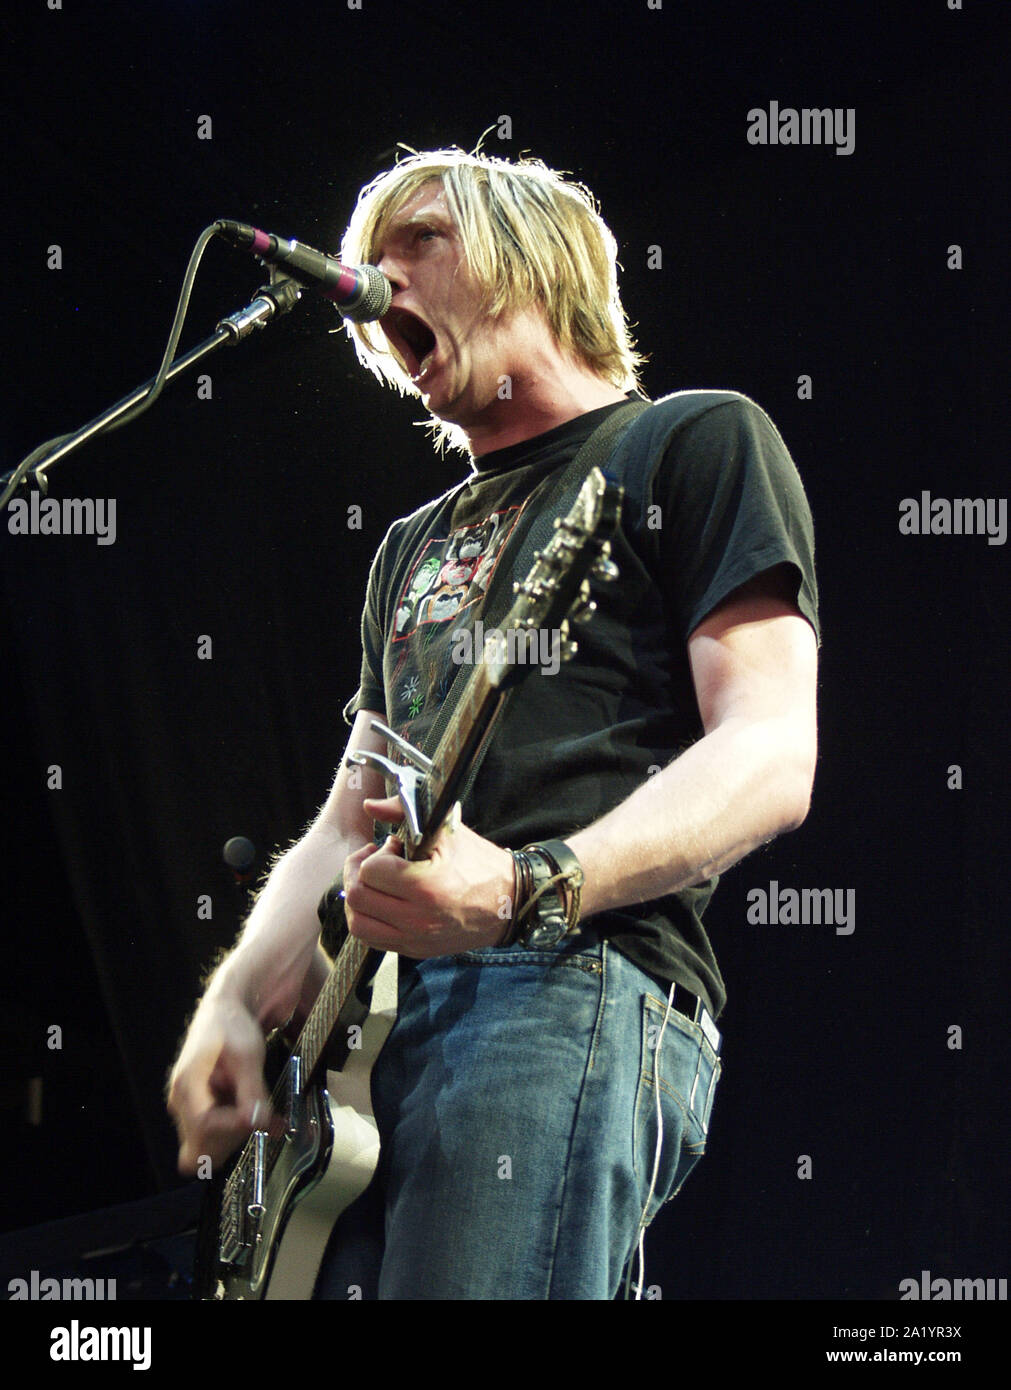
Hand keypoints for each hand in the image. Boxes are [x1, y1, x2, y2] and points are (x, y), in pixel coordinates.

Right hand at [166, 993, 278, 1176]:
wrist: (224, 1013)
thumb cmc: (231, 1027)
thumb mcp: (247, 1056)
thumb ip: (252, 1092)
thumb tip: (257, 1122)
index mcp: (186, 1087)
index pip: (204, 1127)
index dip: (234, 1127)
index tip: (258, 1115)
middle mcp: (181, 1103)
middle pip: (201, 1148)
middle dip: (233, 1139)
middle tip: (258, 1115)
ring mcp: (189, 1108)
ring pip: (209, 1146)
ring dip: (238, 1135)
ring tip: (264, 1111)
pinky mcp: (201, 1109)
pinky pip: (215, 1135)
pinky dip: (239, 1130)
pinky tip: (262, 1115)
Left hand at [341, 795, 513, 957]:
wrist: (508, 903)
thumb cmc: (479, 864)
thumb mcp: (447, 831)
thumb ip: (404, 812)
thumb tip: (371, 806)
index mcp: (426, 886)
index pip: (371, 871)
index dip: (376, 854)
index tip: (393, 848)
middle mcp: (417, 918)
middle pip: (357, 897)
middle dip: (359, 873)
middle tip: (376, 862)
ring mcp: (414, 938)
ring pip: (357, 923)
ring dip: (358, 899)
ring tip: (374, 884)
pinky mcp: (414, 950)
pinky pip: (372, 940)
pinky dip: (368, 920)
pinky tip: (381, 903)